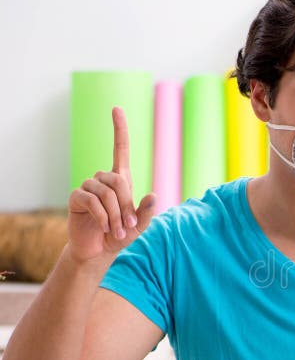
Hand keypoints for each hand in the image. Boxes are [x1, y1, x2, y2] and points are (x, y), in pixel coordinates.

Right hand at [67, 107, 156, 263]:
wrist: (98, 251)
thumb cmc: (120, 235)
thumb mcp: (139, 227)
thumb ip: (146, 213)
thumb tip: (153, 195)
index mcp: (121, 181)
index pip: (119, 149)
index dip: (119, 130)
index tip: (116, 109)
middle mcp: (103, 179)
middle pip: (118, 180)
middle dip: (126, 205)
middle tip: (128, 226)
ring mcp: (87, 187)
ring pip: (106, 192)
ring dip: (115, 215)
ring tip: (116, 231)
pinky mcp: (76, 198)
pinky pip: (91, 201)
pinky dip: (102, 216)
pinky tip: (105, 228)